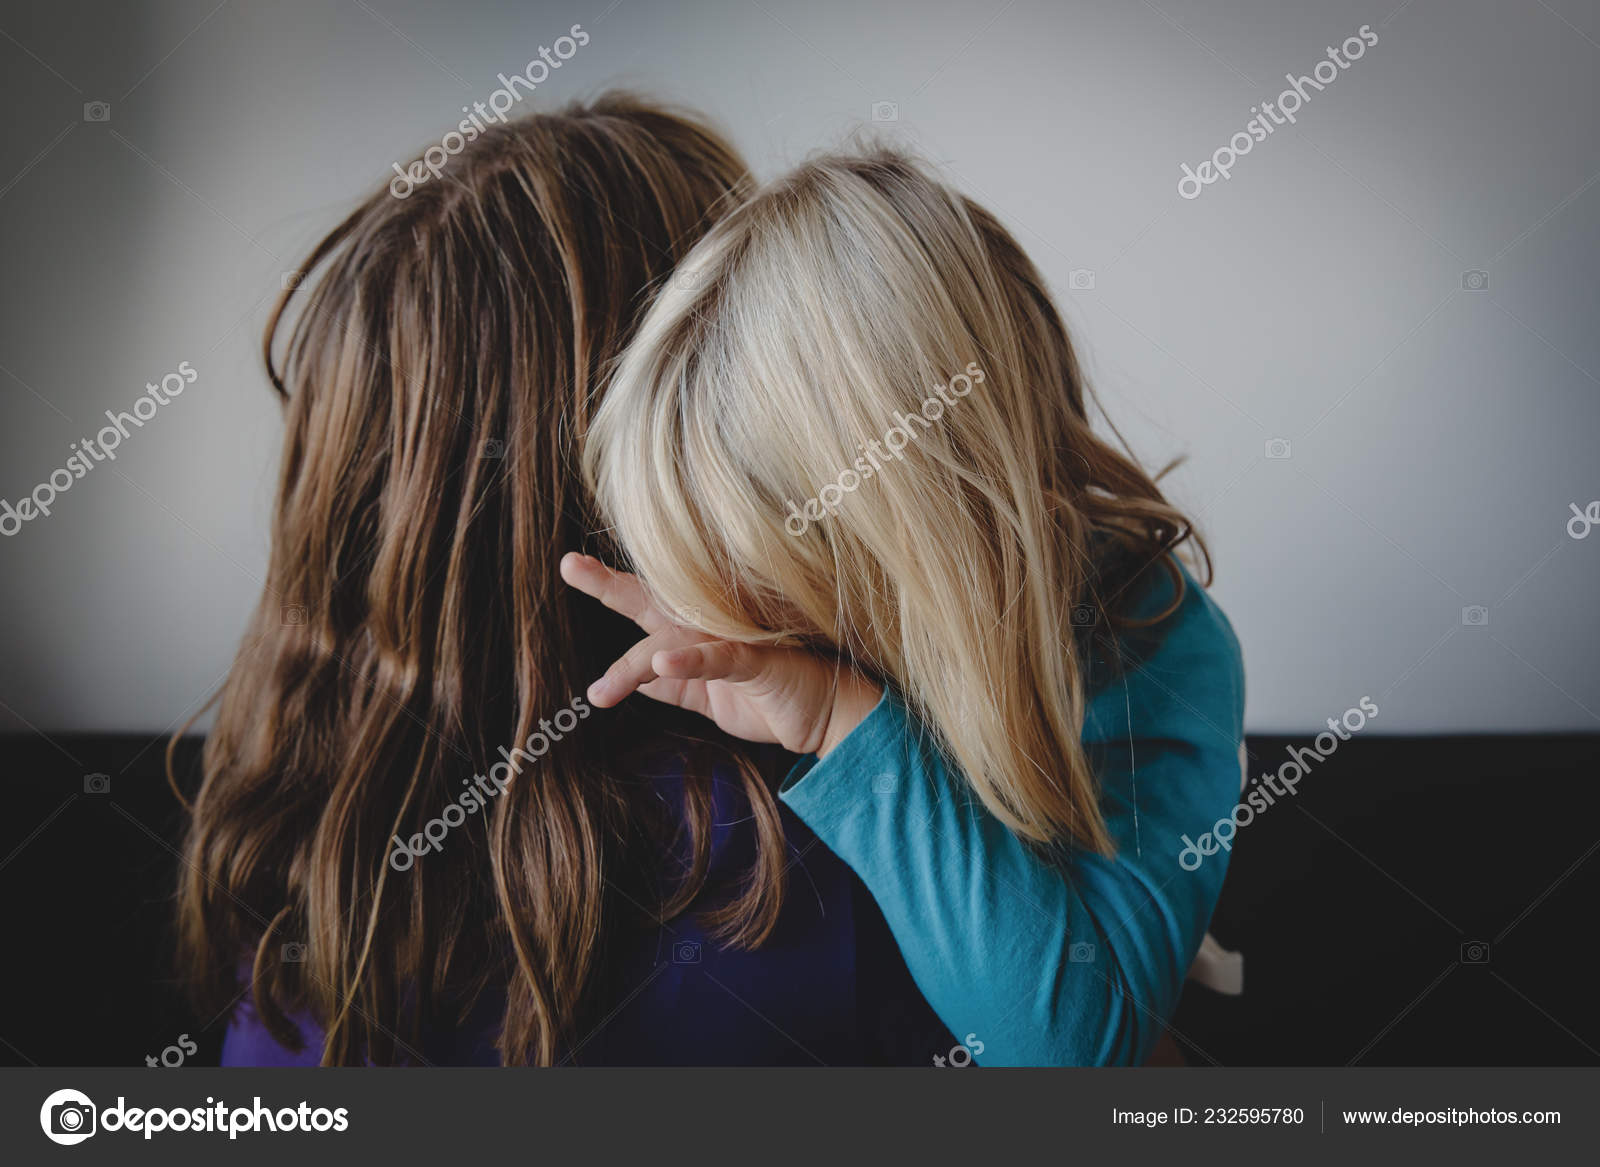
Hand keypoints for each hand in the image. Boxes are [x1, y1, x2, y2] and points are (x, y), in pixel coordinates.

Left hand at [559, 553, 880, 757]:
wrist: (830, 718)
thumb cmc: (773, 700)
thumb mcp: (711, 697)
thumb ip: (676, 685)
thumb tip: (638, 678)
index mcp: (699, 630)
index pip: (647, 605)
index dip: (610, 586)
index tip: (572, 566)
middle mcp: (714, 624)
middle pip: (654, 601)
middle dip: (611, 585)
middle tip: (569, 565)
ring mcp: (738, 638)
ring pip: (676, 641)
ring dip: (635, 665)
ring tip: (601, 692)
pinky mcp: (762, 660)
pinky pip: (722, 658)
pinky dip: (692, 660)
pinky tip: (663, 664)